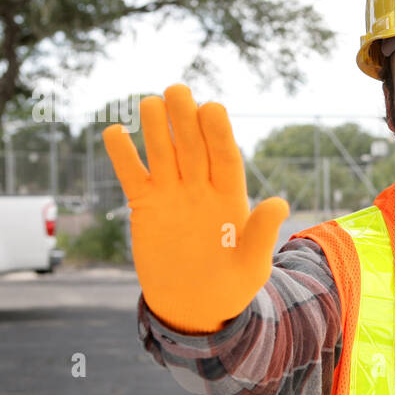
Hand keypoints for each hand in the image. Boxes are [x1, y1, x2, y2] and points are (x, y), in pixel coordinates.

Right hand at [102, 83, 288, 332]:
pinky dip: (123, 155)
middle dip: (186, 119)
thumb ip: (261, 234)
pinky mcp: (145, 204)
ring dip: (155, 128)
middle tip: (177, 89)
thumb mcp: (251, 265)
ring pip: (163, 153)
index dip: (218, 133)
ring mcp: (172, 194)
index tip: (212, 108)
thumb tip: (280, 203)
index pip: (225, 158)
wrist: (194, 305)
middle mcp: (201, 188)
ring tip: (149, 102)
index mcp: (230, 197)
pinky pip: (133, 175)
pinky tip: (114, 131)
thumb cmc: (230, 286)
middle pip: (193, 147)